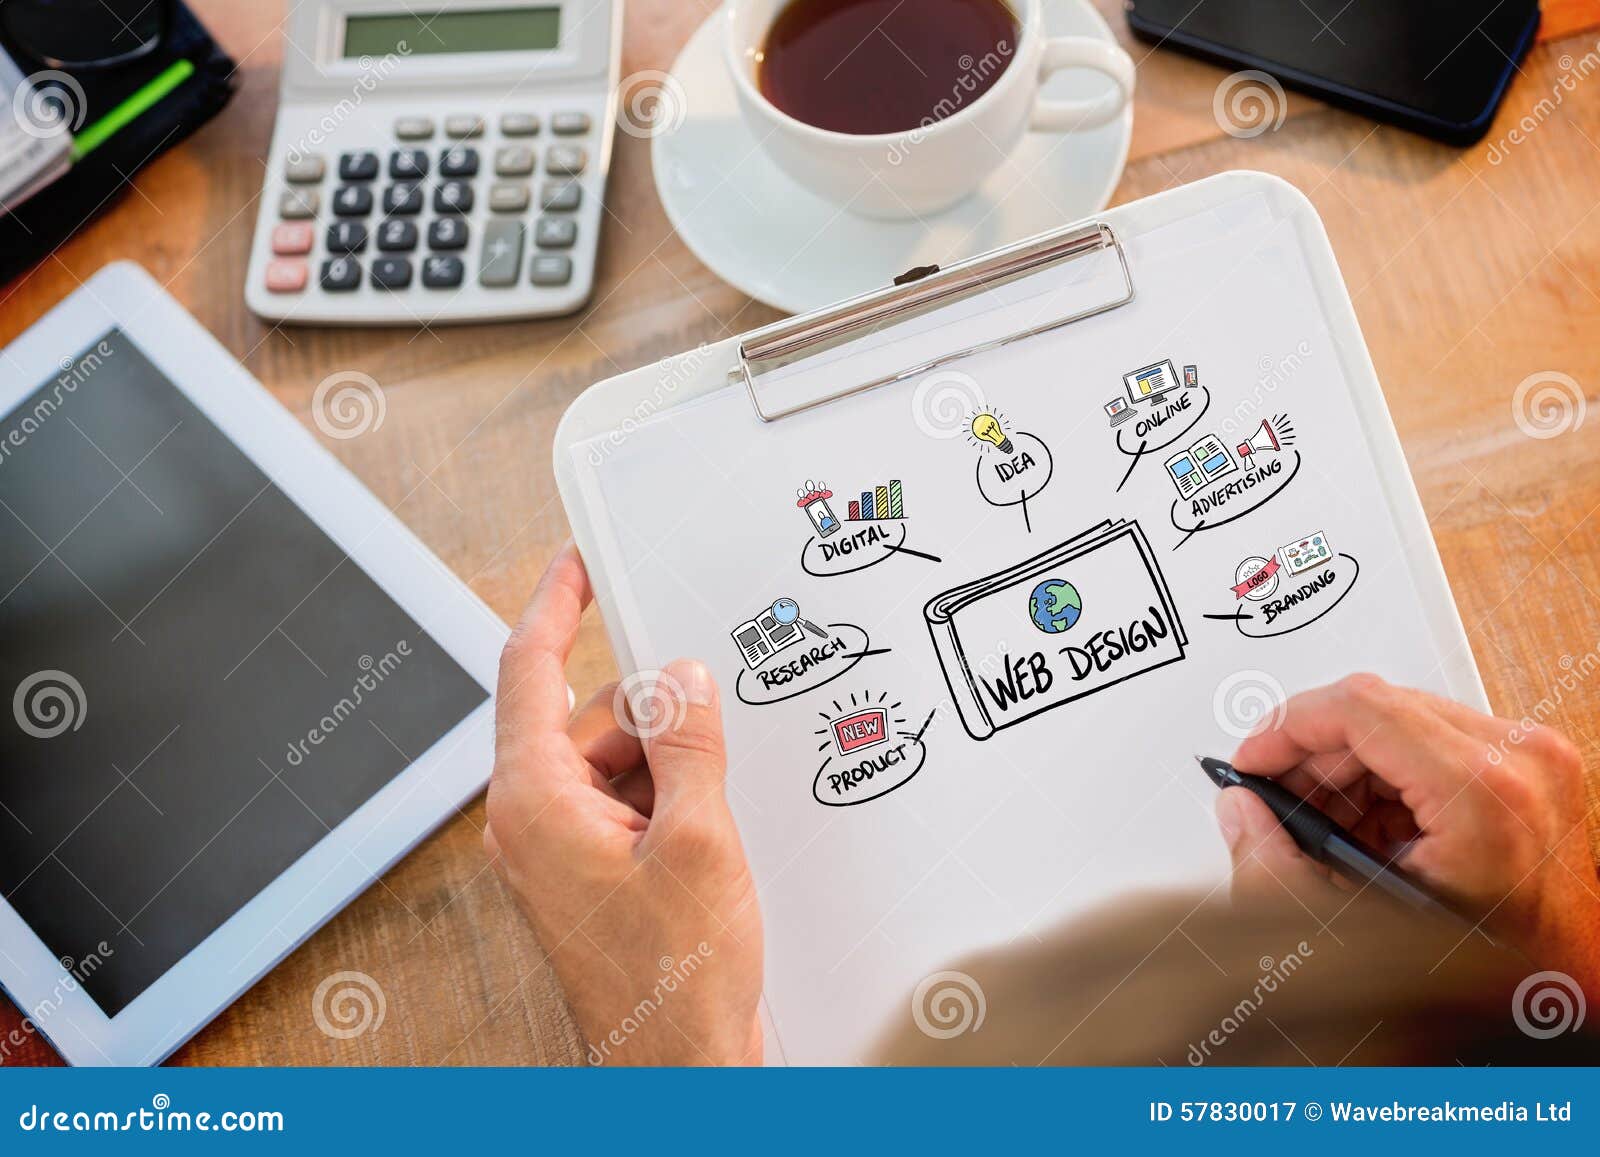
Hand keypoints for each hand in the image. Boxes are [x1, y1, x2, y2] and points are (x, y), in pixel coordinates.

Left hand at [484, 543, 763, 1065]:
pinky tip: (706, 833)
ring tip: (710, 819)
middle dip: (654, 717)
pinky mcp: (591, 871)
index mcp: (535, 801)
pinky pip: (626, 800)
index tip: (575, 562)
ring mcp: (561, 849)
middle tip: (708, 738)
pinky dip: (669, 799)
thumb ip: (688, 742)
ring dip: (669, 766)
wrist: (677, 1064)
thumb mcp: (697, 838)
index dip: (554, 605)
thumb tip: (681, 677)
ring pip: (615, 758)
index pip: (529, 671)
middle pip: (590, 716)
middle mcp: (534, 820)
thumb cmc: (671, 977)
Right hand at [1214, 674, 1599, 983]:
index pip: (1360, 707)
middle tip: (1279, 799)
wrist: (1568, 987)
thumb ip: (1276, 863)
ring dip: (1351, 767)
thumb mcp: (1360, 925)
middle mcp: (1520, 760)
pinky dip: (1391, 777)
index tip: (1255, 757)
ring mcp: (1534, 759)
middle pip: (1379, 709)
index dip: (1289, 727)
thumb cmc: (1498, 973)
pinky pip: (1438, 739)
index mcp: (1482, 791)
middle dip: (1315, 755)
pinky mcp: (1535, 766)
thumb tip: (1242, 809)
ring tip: (1330, 828)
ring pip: (1403, 720)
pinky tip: (1371, 828)